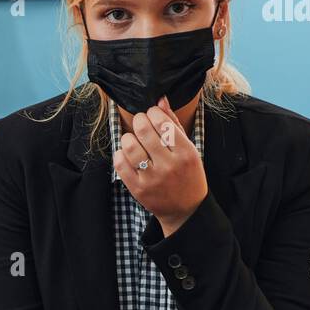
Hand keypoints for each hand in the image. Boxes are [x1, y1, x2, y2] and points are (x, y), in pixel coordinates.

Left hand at [113, 96, 207, 235]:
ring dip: (128, 137)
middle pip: (143, 131)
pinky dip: (120, 153)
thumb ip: (173, 123)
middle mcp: (169, 166)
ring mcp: (152, 178)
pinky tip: (127, 154)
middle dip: (139, 120)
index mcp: (185, 153)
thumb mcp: (189, 149)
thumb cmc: (187, 174)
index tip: (152, 114)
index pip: (162, 123)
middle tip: (140, 123)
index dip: (152, 113)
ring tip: (133, 139)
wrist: (185, 210)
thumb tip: (160, 99)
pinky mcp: (137, 189)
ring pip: (130, 146)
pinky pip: (120, 163)